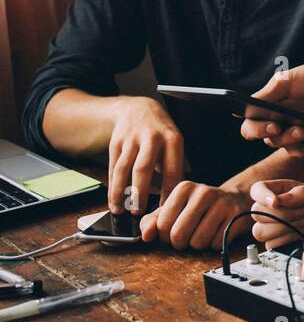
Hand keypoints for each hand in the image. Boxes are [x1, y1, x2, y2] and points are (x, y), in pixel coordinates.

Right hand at [107, 97, 183, 213]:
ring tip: (121, 211)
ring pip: (123, 169)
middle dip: (139, 192)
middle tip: (138, 213)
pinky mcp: (116, 142)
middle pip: (143, 168)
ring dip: (120, 192)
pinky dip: (112, 186)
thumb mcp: (174, 145)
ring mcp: (131, 139)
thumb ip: (172, 169)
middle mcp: (151, 138)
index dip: (167, 194)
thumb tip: (171, 202)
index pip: (171, 171)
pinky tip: (113, 201)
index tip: (164, 212)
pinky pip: (113, 167)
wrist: (140, 109)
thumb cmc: (161, 135)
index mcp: (172, 140)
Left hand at [139, 182, 253, 250]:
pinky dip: (214, 245)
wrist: (235, 199)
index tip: (174, 230)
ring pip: (198, 242)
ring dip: (198, 245)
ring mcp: (221, 204)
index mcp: (184, 188)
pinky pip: (216, 244)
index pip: (163, 224)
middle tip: (187, 236)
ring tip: (203, 233)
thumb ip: (154, 221)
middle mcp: (203, 193)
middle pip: (179, 235)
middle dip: (181, 243)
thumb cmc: (200, 207)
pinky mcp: (235, 217)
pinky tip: (217, 233)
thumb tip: (145, 235)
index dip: (165, 235)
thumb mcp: (176, 209)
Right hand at [240, 62, 303, 168]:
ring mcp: (300, 137)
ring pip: (298, 150)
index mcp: (266, 113)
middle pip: (274, 142)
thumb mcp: (287, 80)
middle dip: (286, 138)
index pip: (251, 128)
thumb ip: (269, 93)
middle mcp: (280, 129)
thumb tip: (249, 105)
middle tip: (300, 130)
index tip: (272, 126)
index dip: (258, 131)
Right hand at [249, 180, 303, 248]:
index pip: (257, 189)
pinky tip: (298, 236)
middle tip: (301, 213)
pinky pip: (269, 245)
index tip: (276, 202)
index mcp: (282, 190)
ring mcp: (275, 226)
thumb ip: (301, 192)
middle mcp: (275, 208)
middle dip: (280, 214)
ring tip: (302, 224)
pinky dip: (284, 241)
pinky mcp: (279, 243)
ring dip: (282, 228)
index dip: (262, 195)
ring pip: (259, 230)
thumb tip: (279, 199)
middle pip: (257, 212)